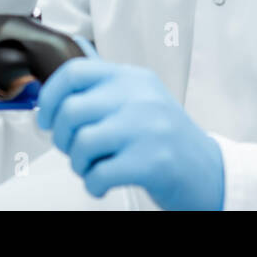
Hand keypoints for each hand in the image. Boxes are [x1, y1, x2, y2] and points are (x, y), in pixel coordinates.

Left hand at [36, 56, 224, 209]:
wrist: (211, 172)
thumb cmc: (167, 140)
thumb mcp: (142, 100)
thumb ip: (105, 88)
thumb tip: (63, 75)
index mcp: (134, 78)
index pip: (75, 72)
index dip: (49, 97)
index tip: (45, 118)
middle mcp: (140, 97)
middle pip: (71, 110)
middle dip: (61, 138)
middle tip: (73, 150)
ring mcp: (148, 128)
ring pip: (82, 143)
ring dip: (77, 164)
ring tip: (92, 169)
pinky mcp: (152, 162)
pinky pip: (99, 174)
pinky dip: (93, 184)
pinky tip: (104, 184)